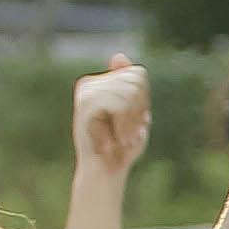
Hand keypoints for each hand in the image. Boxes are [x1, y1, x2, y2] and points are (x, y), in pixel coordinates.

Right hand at [69, 59, 151, 182]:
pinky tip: (119, 139)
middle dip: (139, 109)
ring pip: (129, 91)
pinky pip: (119, 104)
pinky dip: (126, 124)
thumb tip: (118, 55)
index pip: (137, 74)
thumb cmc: (121, 148)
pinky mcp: (85, 106)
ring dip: (133, 120)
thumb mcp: (134, 115)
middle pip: (134, 80)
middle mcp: (89, 84)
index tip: (136, 120)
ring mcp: (85, 94)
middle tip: (129, 133)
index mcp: (100, 83)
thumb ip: (132, 88)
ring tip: (123, 138)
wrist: (103, 173)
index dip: (144, 99)